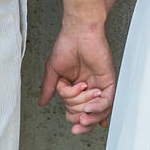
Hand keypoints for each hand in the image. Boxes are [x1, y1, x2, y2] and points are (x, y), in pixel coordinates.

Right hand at [38, 19, 115, 134]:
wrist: (78, 32)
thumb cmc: (67, 44)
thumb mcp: (53, 70)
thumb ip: (48, 88)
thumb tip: (41, 102)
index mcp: (75, 86)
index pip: (75, 111)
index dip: (72, 117)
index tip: (68, 115)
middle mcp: (88, 86)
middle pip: (85, 113)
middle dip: (77, 114)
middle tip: (71, 105)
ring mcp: (98, 84)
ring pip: (97, 111)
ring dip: (89, 115)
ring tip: (83, 113)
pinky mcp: (108, 80)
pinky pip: (107, 102)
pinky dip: (98, 108)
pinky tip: (89, 107)